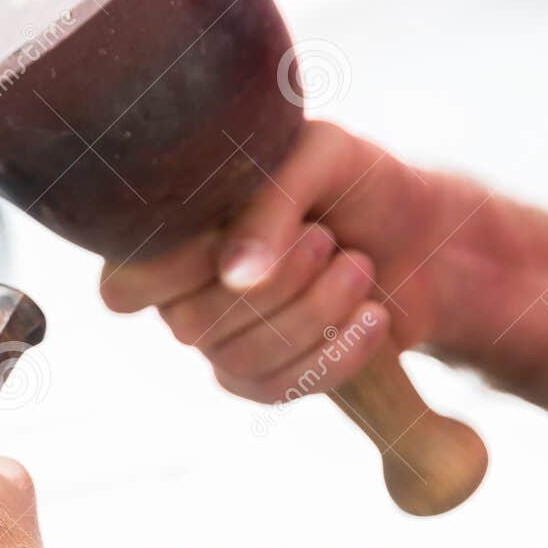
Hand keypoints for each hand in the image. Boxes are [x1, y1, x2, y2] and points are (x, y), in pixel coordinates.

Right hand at [100, 122, 470, 402]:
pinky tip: (372, 316)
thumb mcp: (321, 157)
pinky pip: (276, 389)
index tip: (230, 237)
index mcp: (174, 238)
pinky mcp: (263, 381)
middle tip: (325, 239)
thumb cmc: (358, 184)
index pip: (123, 286)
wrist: (423, 238)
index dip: (170, 273)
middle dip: (275, 283)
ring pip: (239, 358)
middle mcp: (183, 297)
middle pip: (191, 324)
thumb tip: (234, 276)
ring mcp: (220, 344)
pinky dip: (335, 354)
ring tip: (359, 267)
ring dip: (314, 313)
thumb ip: (269, 203)